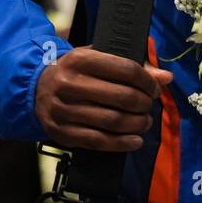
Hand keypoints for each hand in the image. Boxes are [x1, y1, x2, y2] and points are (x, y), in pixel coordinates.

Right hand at [34, 46, 172, 151]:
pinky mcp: (62, 132)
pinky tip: (135, 141)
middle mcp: (69, 84)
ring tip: (145, 122)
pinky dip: (122, 143)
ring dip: (136, 124)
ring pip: (112, 121)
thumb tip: (166, 77)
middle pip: (122, 97)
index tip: (154, 88)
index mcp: (80, 59)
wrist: (35, 89)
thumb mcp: (98, 59)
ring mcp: (64, 110)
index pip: (125, 69)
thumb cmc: (75, 71)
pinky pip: (98, 141)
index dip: (147, 81)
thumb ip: (132, 66)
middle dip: (144, 104)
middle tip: (149, 106)